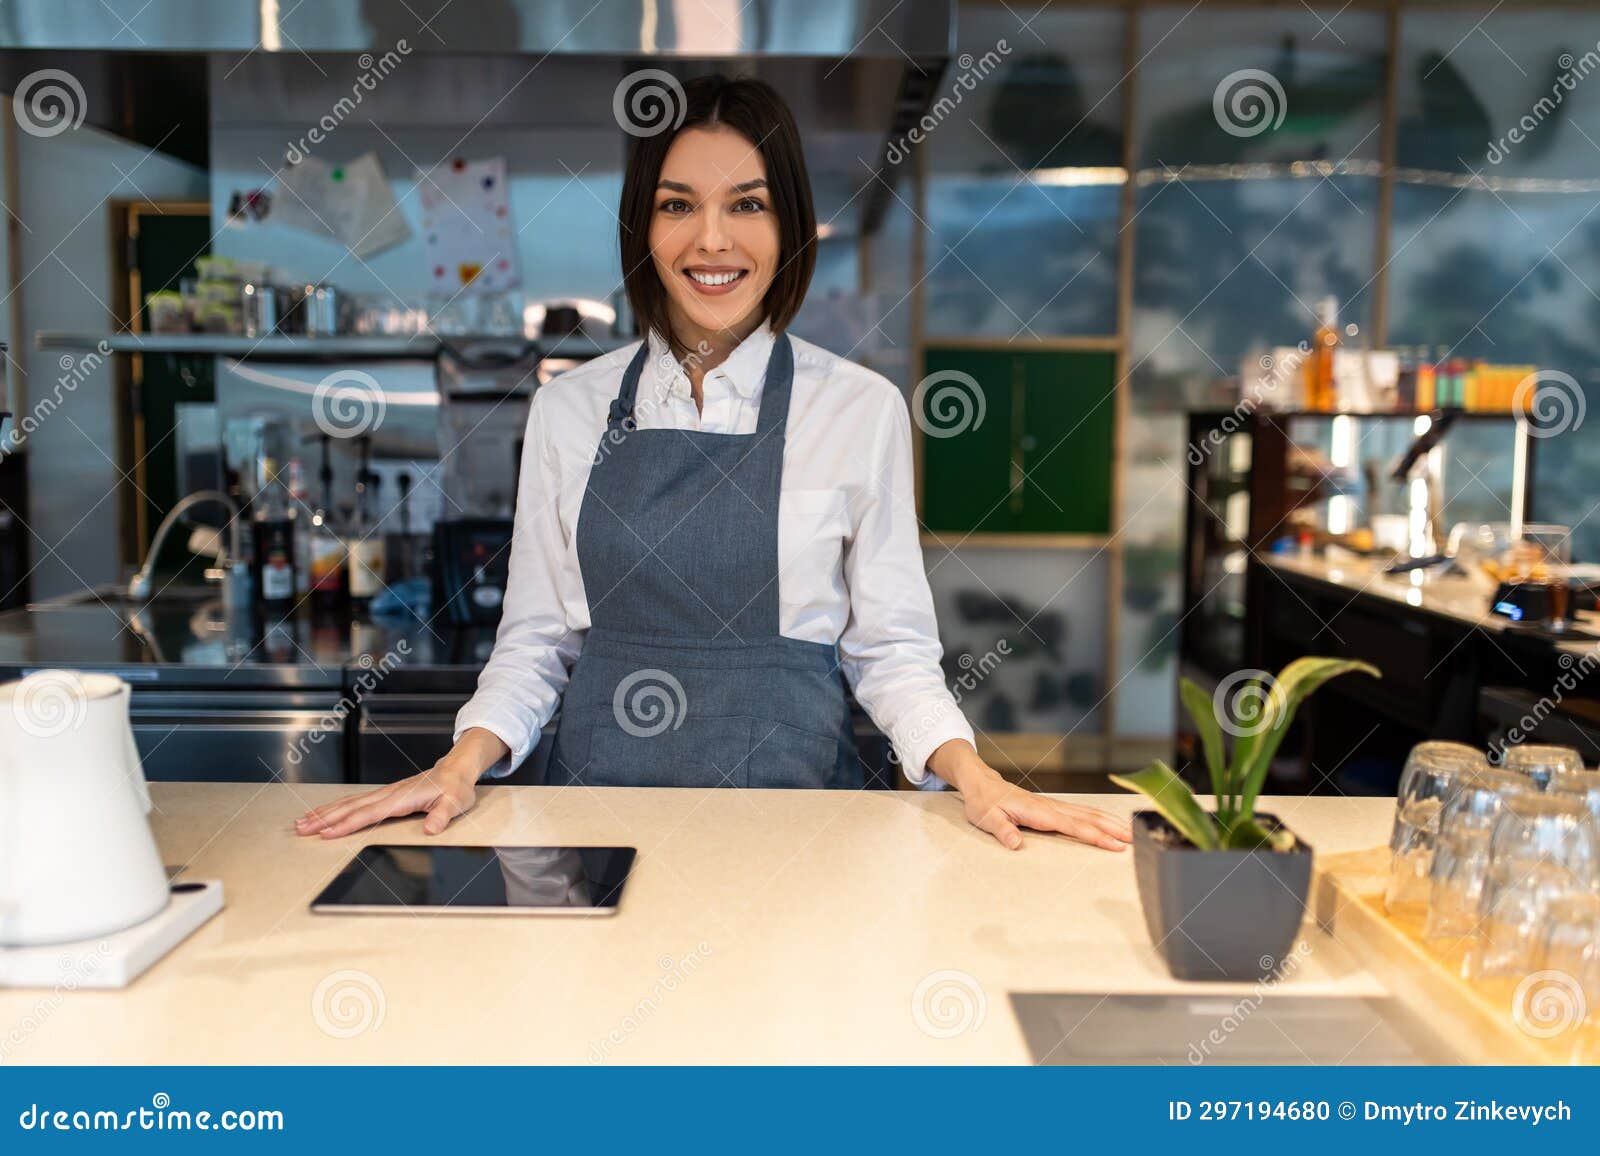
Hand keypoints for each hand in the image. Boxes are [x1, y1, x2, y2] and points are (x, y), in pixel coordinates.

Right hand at [295, 759, 478, 838]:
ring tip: (303, 822)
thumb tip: (431, 829)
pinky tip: (324, 813)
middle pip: (351, 807)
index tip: (327, 833)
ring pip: (348, 803)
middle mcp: (388, 794)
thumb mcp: (455, 803)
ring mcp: (384, 793)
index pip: (369, 813)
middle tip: (302, 829)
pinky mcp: (383, 795)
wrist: (455, 771)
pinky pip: (354, 801)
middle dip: (325, 819)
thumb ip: (442, 816)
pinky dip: (336, 807)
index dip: (347, 824)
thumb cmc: (455, 788)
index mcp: (402, 798)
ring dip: (325, 812)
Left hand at [927, 739, 1132, 851]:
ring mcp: (1053, 805)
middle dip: (1113, 829)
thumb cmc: (983, 802)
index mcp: (1038, 812)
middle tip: (1137, 840)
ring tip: (1132, 831)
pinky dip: (1100, 816)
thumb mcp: (986, 818)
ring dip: (1111, 822)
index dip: (1096, 837)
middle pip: (1088, 818)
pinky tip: (1111, 822)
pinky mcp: (1053, 807)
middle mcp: (1050, 807)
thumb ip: (1002, 830)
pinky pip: (1081, 812)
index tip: (1115, 845)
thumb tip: (1015, 843)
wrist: (981, 783)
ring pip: (1088, 813)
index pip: (1073, 826)